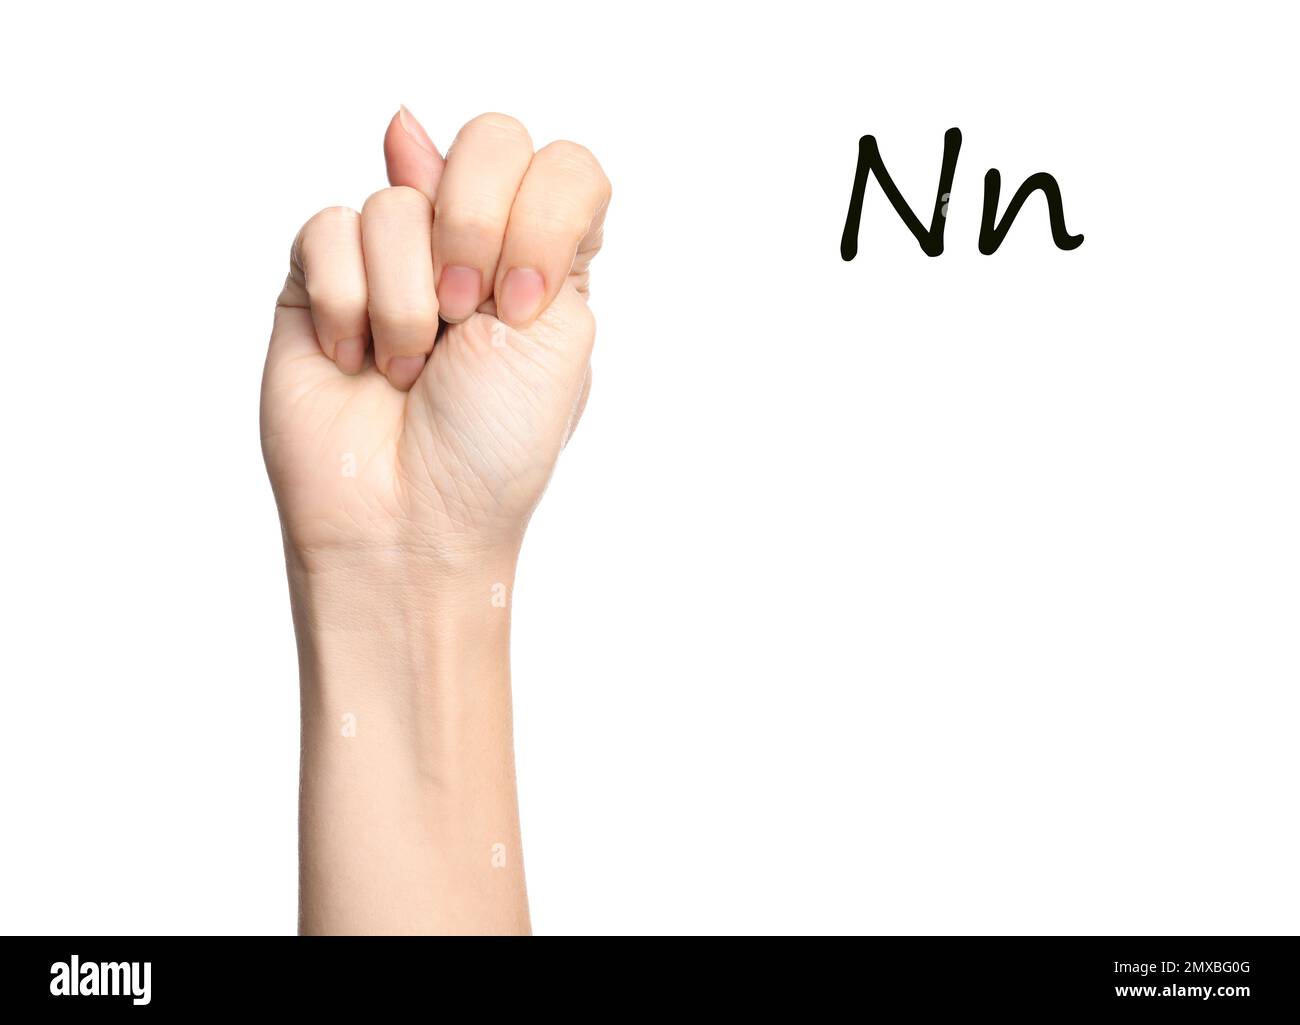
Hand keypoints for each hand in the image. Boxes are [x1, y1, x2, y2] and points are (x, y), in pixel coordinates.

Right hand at [261, 108, 609, 570]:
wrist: (410, 522)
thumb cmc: (493, 448)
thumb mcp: (559, 335)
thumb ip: (527, 223)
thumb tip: (416, 126)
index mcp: (544, 259)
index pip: (561, 165)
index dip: (545, 214)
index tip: (525, 302)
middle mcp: (468, 246)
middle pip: (485, 142)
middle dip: (475, 231)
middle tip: (468, 319)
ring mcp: (390, 259)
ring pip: (395, 201)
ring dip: (407, 304)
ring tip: (407, 371)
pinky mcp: (317, 280)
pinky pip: (327, 230)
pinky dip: (348, 307)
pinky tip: (356, 362)